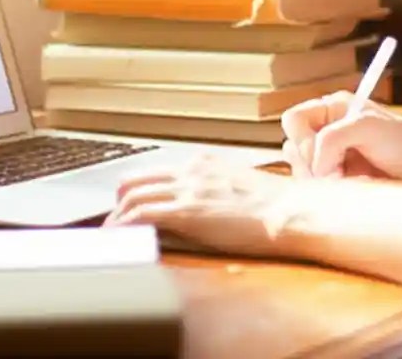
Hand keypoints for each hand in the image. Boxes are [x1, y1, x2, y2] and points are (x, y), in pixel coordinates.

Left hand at [103, 155, 299, 257]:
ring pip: (133, 195)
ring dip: (116, 217)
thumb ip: (220, 193)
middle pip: (136, 180)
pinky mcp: (186, 211)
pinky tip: (117, 238)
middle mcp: (191, 171)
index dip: (140, 192)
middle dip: (120, 202)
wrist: (292, 211)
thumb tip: (213, 211)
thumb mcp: (243, 190)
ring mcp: (187, 189)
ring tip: (109, 236)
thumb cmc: (280, 207)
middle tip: (115, 223)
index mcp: (205, 164)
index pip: (159, 174)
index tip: (133, 207)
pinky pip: (141, 214)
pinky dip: (124, 225)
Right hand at [281, 91, 401, 184]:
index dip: (303, 139)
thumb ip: (331, 138)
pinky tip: (357, 190)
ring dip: (323, 182)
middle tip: (339, 174)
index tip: (326, 154)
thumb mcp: (368, 127)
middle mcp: (329, 132)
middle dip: (312, 165)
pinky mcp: (342, 182)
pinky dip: (333, 194)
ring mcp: (334, 159)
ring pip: (303, 173)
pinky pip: (319, 191)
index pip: (293, 121)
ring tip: (354, 182)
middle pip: (293, 149)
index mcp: (333, 110)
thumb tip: (315, 168)